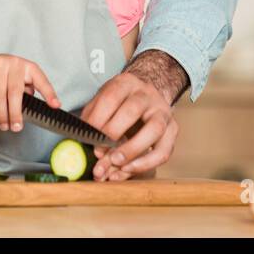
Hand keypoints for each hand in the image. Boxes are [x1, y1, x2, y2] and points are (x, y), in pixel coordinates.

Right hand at [0, 54, 60, 131]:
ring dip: (1, 113)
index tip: (56, 105)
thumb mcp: (20, 83)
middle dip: (15, 113)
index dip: (49, 93)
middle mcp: (15, 62)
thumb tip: (31, 108)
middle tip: (16, 127)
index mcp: (29, 67)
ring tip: (3, 124)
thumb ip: (27, 94)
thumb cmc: (7, 78)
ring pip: (0, 94)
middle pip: (16, 92)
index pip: (41, 81)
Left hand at [80, 54, 182, 180]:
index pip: (111, 97)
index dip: (98, 120)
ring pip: (155, 129)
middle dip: (113, 134)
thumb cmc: (119, 103)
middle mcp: (147, 94)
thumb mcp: (102, 101)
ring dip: (133, 150)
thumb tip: (81, 144)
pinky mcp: (172, 130)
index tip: (88, 139)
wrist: (147, 97)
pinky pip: (163, 150)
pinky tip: (127, 169)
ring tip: (116, 164)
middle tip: (99, 154)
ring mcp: (162, 111)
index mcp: (126, 83)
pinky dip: (146, 164)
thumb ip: (91, 120)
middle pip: (133, 110)